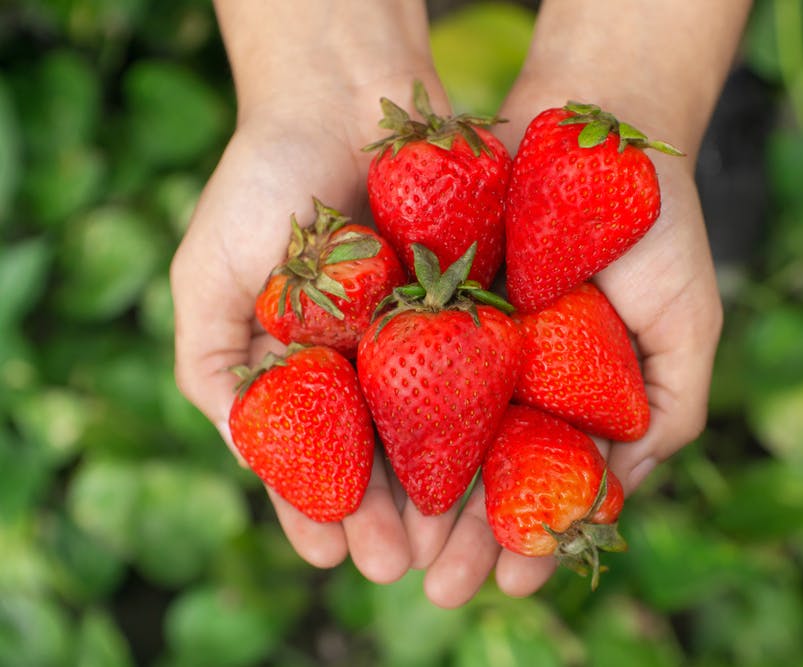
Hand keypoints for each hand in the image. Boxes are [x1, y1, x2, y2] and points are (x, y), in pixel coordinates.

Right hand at [170, 70, 447, 583]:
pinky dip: (490, 425)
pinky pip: (486, 375)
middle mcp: (366, 366)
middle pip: (381, 458)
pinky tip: (499, 470)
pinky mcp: (476, 309)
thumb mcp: (208, 275)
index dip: (318, 508)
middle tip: (400, 568)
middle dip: (388, 516)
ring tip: (449, 545)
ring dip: (442, 492)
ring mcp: (423, 341)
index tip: (330, 552)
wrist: (342, 95)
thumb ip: (212, 364)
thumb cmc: (261, 180)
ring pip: (437, 432)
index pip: (313, 459)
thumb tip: (243, 452)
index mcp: (305, 371)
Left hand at [406, 0, 748, 606]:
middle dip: (461, 536)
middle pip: (479, 475)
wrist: (598, 123)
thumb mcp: (689, 324)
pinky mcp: (421, 304)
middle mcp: (516, 382)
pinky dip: (376, 419)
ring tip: (392, 553)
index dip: (531, 536)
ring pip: (429, 436)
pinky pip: (393, 370)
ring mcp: (468, 345)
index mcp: (573, 399)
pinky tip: (360, 464)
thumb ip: (671, 411)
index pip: (545, 487)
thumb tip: (621, 490)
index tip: (515, 579)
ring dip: (411, 499)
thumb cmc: (659, 227)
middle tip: (438, 588)